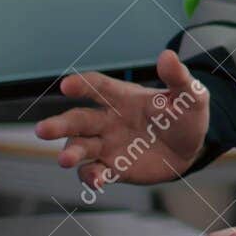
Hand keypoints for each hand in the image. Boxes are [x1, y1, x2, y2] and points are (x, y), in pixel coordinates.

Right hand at [34, 50, 209, 190]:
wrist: (191, 149)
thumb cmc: (185, 116)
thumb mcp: (190, 96)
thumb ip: (178, 78)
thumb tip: (168, 55)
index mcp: (123, 98)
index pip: (98, 87)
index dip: (82, 85)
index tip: (67, 86)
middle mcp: (108, 120)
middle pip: (78, 119)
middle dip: (60, 124)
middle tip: (43, 130)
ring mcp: (108, 145)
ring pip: (80, 147)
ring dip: (70, 153)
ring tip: (65, 159)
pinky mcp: (113, 168)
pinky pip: (95, 171)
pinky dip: (91, 176)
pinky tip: (96, 181)